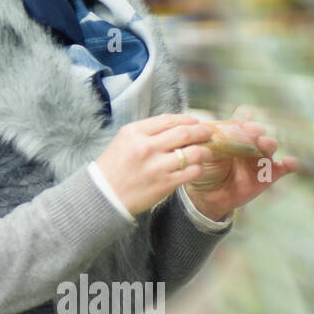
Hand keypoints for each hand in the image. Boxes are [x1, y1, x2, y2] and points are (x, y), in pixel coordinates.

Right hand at [94, 113, 216, 216]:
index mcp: (135, 132)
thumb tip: (176, 124)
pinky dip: (198, 167)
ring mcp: (157, 166)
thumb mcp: (124, 140)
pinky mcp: (165, 183)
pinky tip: (195, 167)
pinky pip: (192, 172)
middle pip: (185, 133)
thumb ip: (148, 131)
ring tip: (206, 151)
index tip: (195, 122)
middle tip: (208, 134)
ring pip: (193, 153)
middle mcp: (146, 147)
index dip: (187, 119)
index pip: (169, 120)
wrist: (104, 195)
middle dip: (202, 132)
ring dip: (205, 151)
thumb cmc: (114, 166)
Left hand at [182, 105, 301, 220]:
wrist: (207, 196)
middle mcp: (248, 143)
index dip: (242, 121)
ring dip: (268, 143)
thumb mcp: (202, 155)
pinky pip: (284, 168)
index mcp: (232, 134)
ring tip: (263, 143)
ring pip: (269, 146)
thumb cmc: (203, 170)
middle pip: (257, 131)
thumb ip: (208, 144)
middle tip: (250, 131)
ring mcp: (260, 158)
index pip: (241, 122)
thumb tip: (207, 131)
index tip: (241, 123)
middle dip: (255, 130)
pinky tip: (290, 162)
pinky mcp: (269, 174)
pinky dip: (290, 164)